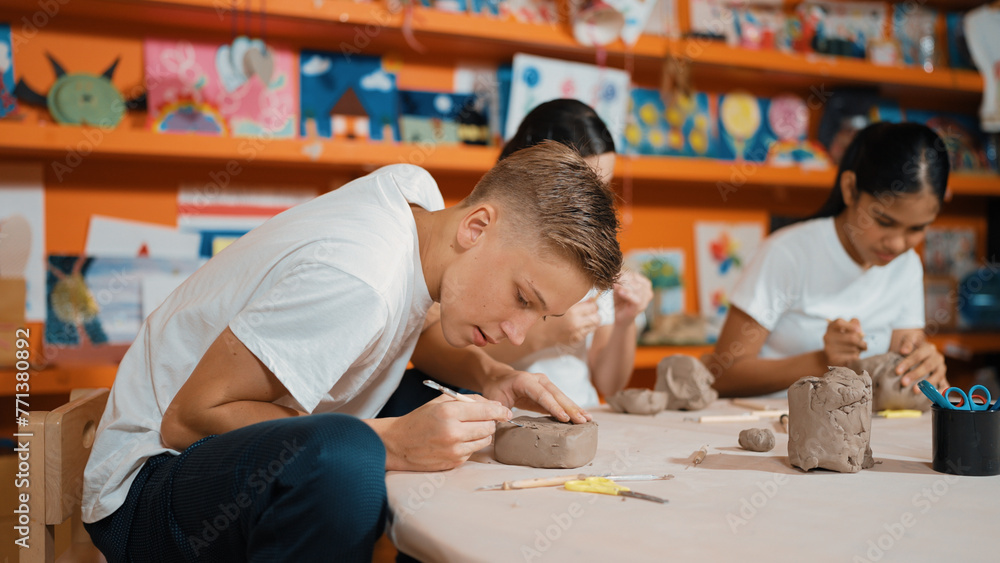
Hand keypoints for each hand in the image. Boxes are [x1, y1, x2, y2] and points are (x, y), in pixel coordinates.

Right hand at [381, 395, 511, 470]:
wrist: (398, 444)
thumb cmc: (420, 419)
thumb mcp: (440, 401)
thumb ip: (468, 400)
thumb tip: (494, 404)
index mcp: (449, 412)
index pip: (486, 411)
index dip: (499, 411)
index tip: (506, 412)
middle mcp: (453, 432)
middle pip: (489, 427)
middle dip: (491, 422)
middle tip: (486, 420)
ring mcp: (454, 450)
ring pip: (485, 441)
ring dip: (483, 434)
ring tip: (469, 430)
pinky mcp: (454, 462)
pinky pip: (473, 452)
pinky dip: (471, 445)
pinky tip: (458, 441)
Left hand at [481, 367, 591, 424]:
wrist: (499, 378)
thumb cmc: (496, 390)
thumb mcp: (494, 400)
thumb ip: (499, 410)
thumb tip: (507, 421)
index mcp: (524, 380)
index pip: (541, 394)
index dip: (553, 406)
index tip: (564, 418)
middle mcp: (538, 379)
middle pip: (556, 394)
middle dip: (570, 408)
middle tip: (582, 420)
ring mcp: (545, 384)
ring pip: (562, 397)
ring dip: (575, 408)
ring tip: (587, 419)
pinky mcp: (549, 391)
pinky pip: (561, 400)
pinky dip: (571, 408)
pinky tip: (581, 416)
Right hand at [536, 299, 600, 348]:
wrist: (538, 334)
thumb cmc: (546, 317)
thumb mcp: (560, 305)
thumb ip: (577, 302)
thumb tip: (593, 300)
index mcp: (572, 311)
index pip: (593, 306)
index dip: (592, 304)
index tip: (589, 304)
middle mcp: (576, 323)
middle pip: (597, 317)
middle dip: (594, 314)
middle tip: (589, 312)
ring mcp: (577, 333)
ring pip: (595, 326)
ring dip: (591, 321)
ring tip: (583, 319)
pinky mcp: (576, 340)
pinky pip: (588, 332)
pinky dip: (585, 328)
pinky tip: (576, 326)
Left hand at [612, 270, 652, 325]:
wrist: (621, 318)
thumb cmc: (620, 302)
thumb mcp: (619, 288)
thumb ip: (619, 281)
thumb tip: (615, 273)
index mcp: (644, 284)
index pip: (634, 275)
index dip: (624, 274)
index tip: (613, 274)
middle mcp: (647, 291)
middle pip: (635, 281)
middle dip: (623, 280)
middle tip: (612, 279)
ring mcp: (645, 299)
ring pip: (636, 288)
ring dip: (624, 286)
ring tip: (614, 286)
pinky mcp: (641, 306)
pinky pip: (636, 299)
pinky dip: (627, 294)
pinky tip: (620, 292)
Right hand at [823, 318, 866, 366]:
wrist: (833, 357)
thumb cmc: (844, 340)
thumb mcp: (849, 330)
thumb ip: (855, 325)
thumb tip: (860, 332)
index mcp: (831, 327)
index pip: (839, 322)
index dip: (851, 326)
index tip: (859, 330)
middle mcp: (827, 337)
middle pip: (852, 338)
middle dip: (861, 342)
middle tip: (863, 344)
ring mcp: (829, 348)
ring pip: (854, 348)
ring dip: (859, 350)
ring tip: (856, 350)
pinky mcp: (834, 359)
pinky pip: (853, 357)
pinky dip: (856, 357)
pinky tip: (853, 356)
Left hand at [897, 335, 947, 391]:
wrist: (919, 348)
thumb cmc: (912, 346)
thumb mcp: (909, 339)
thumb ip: (907, 343)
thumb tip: (904, 351)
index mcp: (929, 349)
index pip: (918, 355)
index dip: (908, 363)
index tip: (897, 371)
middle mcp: (937, 358)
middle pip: (927, 366)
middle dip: (915, 375)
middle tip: (903, 383)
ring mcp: (941, 369)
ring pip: (937, 376)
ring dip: (927, 384)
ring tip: (915, 391)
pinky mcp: (943, 378)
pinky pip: (945, 385)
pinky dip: (941, 392)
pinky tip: (934, 398)